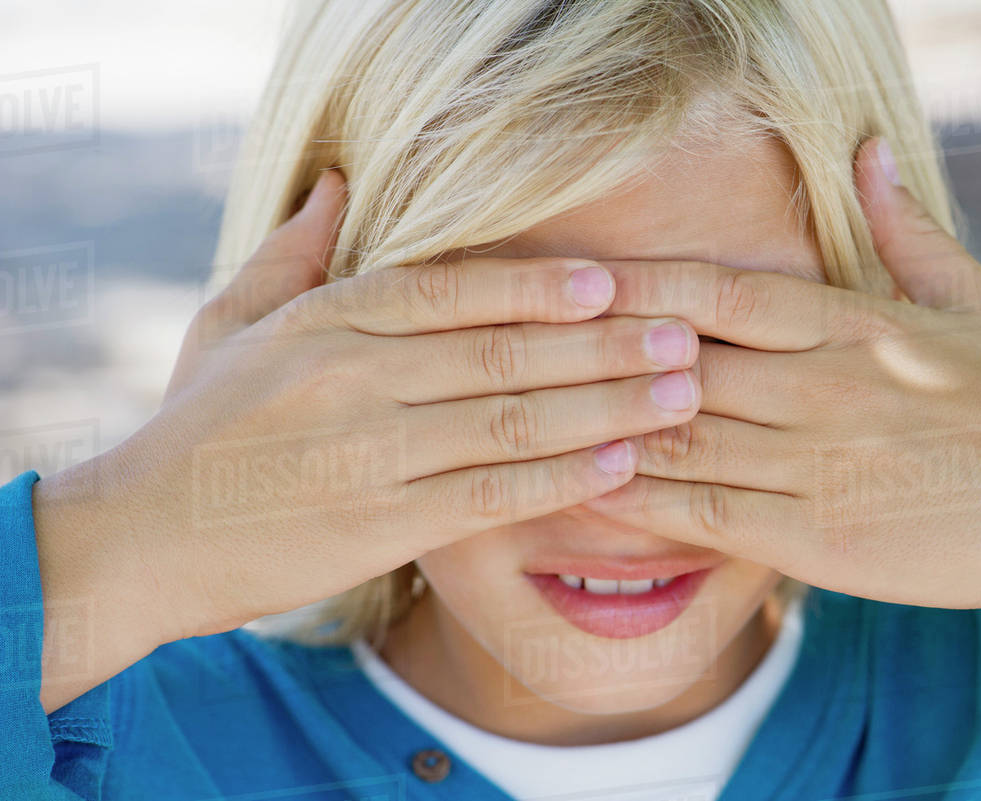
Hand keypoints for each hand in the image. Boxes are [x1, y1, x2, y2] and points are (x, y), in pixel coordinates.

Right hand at [33, 169, 708, 708]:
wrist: (141, 538)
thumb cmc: (195, 427)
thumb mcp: (228, 324)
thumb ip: (292, 255)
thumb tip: (339, 183)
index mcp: (323, 322)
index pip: (450, 290)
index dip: (539, 285)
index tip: (612, 282)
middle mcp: (354, 379)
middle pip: (504, 353)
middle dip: (605, 344)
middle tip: (684, 337)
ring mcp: (370, 454)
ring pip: (513, 422)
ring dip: (608, 407)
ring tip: (679, 395)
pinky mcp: (382, 526)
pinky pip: (492, 496)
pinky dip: (564, 479)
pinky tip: (622, 465)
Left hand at [580, 137, 980, 611]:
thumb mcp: (971, 297)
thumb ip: (902, 229)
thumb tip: (867, 151)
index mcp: (848, 321)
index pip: (715, 289)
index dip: (634, 284)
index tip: (572, 281)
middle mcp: (819, 383)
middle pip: (676, 360)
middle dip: (598, 357)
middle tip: (522, 350)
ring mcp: (814, 460)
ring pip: (678, 435)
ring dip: (603, 426)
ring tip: (534, 418)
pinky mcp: (815, 535)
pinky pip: (703, 511)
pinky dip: (642, 498)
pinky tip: (592, 489)